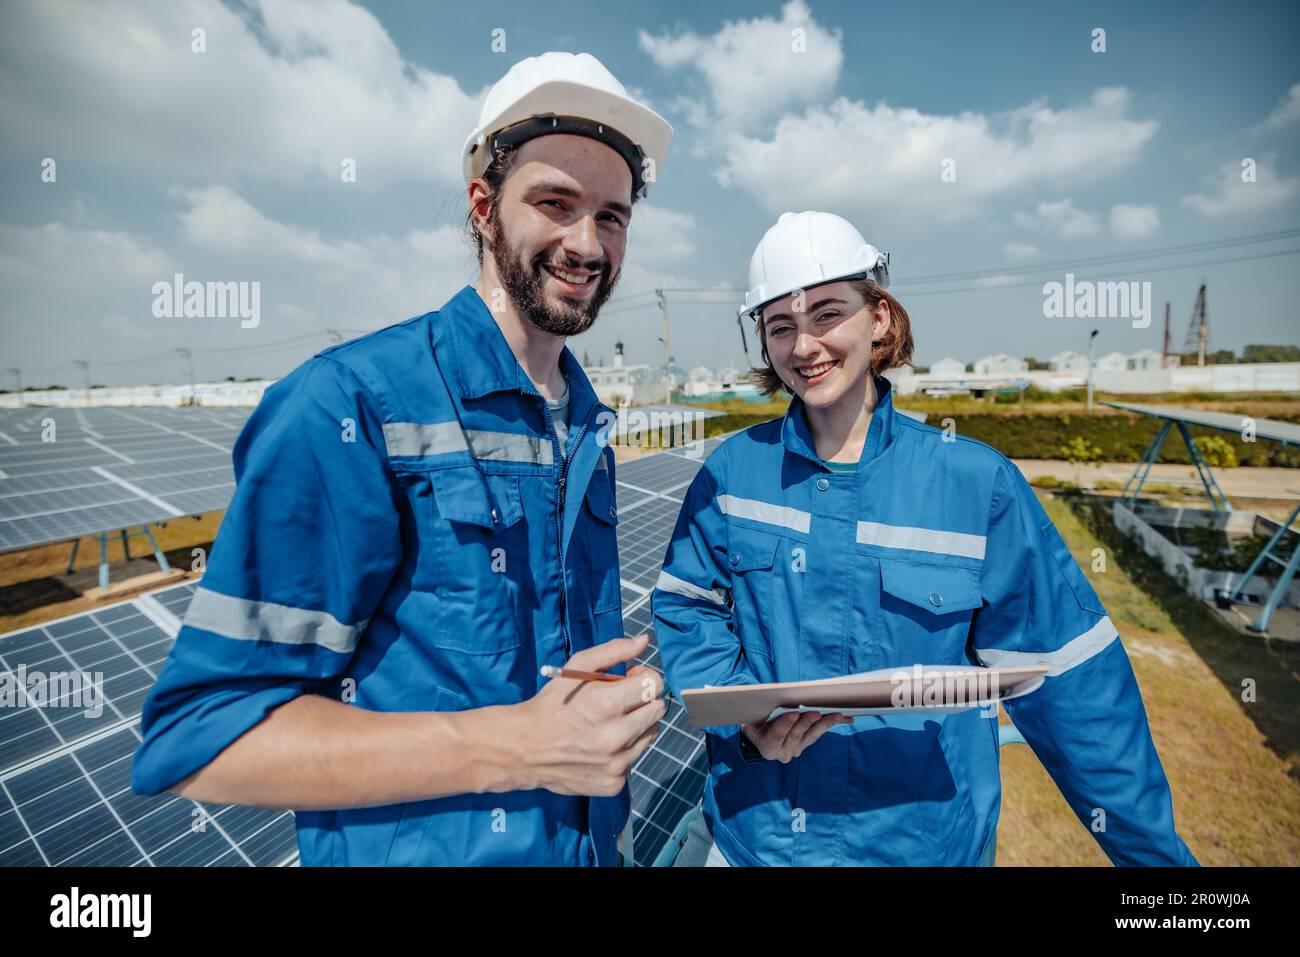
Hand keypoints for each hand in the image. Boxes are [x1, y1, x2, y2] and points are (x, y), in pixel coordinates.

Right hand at [511, 634, 665, 796]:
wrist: (524, 749)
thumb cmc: (552, 704)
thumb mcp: (576, 668)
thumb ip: (613, 651)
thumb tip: (644, 641)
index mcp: (608, 704)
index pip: (655, 685)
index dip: (644, 678)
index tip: (629, 680)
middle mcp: (617, 737)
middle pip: (658, 710)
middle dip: (643, 701)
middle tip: (618, 701)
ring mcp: (617, 764)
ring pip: (650, 735)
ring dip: (635, 726)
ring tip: (607, 724)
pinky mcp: (614, 783)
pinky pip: (634, 759)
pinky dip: (623, 751)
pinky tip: (599, 746)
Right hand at [741, 711, 850, 762]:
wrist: (758, 733)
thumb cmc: (754, 721)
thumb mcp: (752, 718)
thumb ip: (759, 712)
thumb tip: (766, 697)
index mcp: (767, 747)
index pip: (776, 736)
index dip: (785, 725)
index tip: (793, 713)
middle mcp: (782, 753)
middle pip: (796, 735)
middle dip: (806, 722)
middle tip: (816, 712)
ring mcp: (796, 750)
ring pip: (811, 736)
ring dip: (825, 724)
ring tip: (837, 715)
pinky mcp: (806, 744)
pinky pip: (818, 733)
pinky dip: (830, 724)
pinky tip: (846, 718)